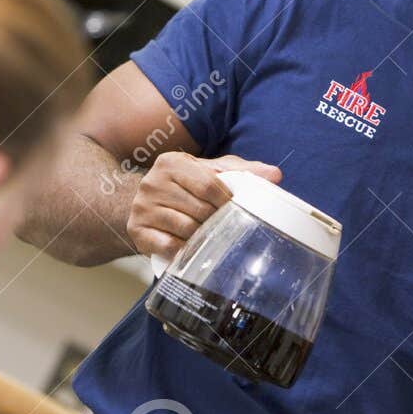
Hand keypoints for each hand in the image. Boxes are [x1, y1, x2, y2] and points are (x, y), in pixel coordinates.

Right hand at [128, 153, 281, 262]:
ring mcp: (143, 207)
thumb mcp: (209, 172)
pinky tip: (190, 248)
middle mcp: (153, 183)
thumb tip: (275, 175)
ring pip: (185, 228)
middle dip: (216, 221)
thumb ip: (241, 171)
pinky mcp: (137, 230)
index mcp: (172, 163)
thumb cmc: (183, 186)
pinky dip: (184, 250)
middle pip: (198, 209)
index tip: (237, 211)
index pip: (208, 184)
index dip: (227, 201)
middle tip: (224, 227)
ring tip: (208, 236)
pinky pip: (168, 245)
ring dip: (202, 236)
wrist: (139, 203)